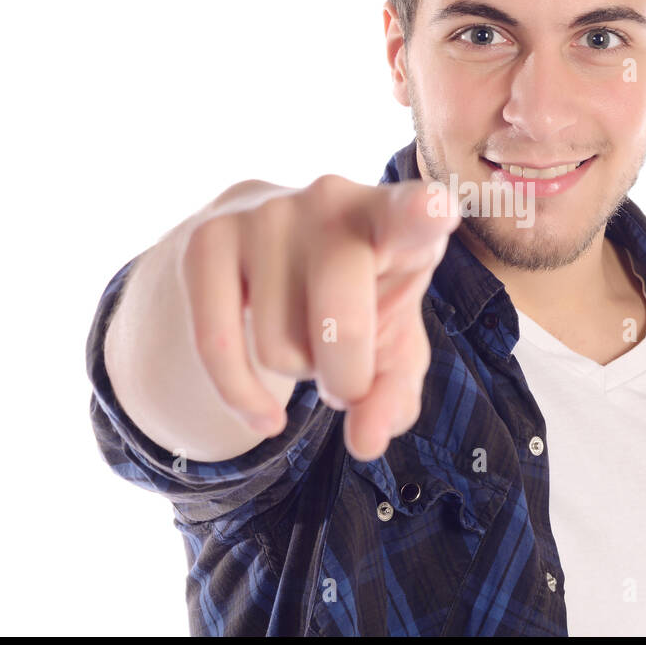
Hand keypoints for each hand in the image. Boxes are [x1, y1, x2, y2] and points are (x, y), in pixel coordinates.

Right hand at [181, 174, 459, 460]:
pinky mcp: (208, 237)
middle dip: (347, 379)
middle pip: (340, 323)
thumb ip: (394, 395)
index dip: (424, 213)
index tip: (437, 208)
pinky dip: (242, 398)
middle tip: (349, 378)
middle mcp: (331, 202)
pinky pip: (218, 345)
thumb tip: (365, 442)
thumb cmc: (357, 295)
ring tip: (307, 341)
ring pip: (279, 349)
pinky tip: (266, 415)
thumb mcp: (393, 345)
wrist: (272, 244)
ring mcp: (266, 215)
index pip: (411, 214)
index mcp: (396, 221)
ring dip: (299, 371)